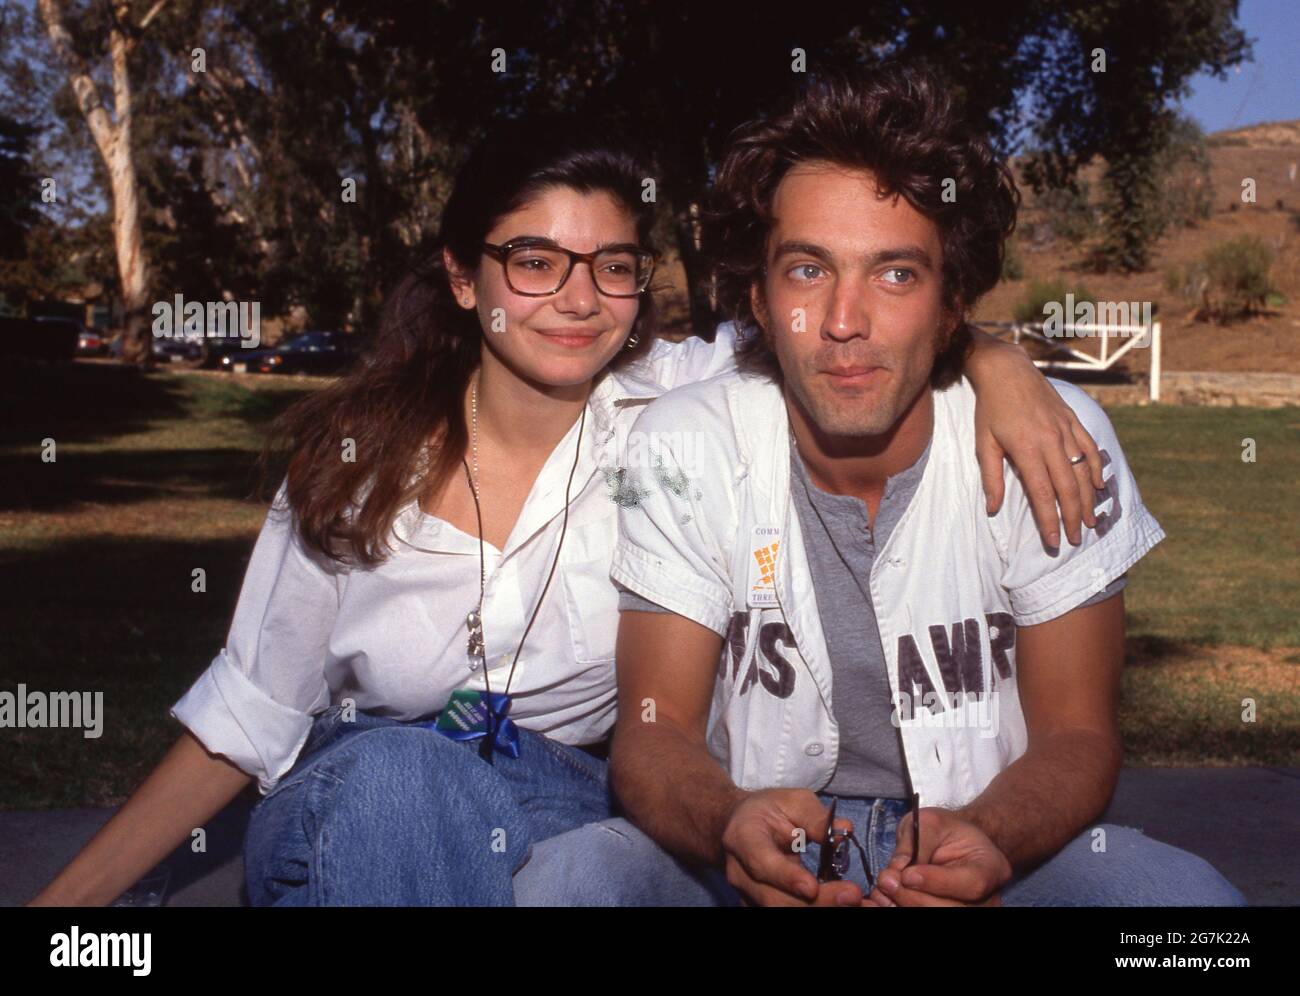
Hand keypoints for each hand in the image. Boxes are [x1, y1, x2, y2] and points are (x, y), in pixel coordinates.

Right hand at [720, 789, 868, 906]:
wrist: (740, 825)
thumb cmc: (768, 810)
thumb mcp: (793, 801)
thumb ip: (816, 817)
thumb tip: (845, 830)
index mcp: (743, 838)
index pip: (761, 863)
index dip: (786, 877)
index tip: (812, 887)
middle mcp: (739, 872)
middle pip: (773, 898)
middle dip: (814, 902)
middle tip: (851, 895)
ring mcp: (747, 895)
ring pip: (780, 911)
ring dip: (818, 908)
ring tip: (850, 901)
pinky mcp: (758, 906)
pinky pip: (786, 913)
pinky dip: (815, 909)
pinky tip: (839, 903)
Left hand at [867, 807, 1010, 906]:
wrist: (952, 844)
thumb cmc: (945, 830)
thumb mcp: (930, 822)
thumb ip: (917, 844)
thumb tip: (897, 872)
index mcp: (991, 868)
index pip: (970, 884)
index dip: (936, 882)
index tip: (907, 874)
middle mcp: (986, 899)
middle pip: (952, 909)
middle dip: (914, 897)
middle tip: (886, 880)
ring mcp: (969, 910)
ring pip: (936, 916)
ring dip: (903, 905)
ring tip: (882, 889)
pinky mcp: (945, 914)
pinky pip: (923, 917)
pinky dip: (899, 909)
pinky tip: (882, 900)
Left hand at [968, 335, 1103, 547]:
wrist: (1007, 370)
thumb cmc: (990, 409)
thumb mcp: (983, 443)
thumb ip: (990, 478)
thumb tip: (992, 509)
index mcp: (1027, 449)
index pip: (1041, 493)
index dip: (1048, 519)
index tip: (1052, 541)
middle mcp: (1051, 441)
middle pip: (1067, 488)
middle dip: (1072, 517)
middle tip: (1073, 539)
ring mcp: (1066, 430)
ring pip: (1083, 471)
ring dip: (1087, 499)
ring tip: (1089, 521)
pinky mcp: (1073, 420)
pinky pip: (1090, 448)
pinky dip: (1096, 468)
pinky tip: (1099, 486)